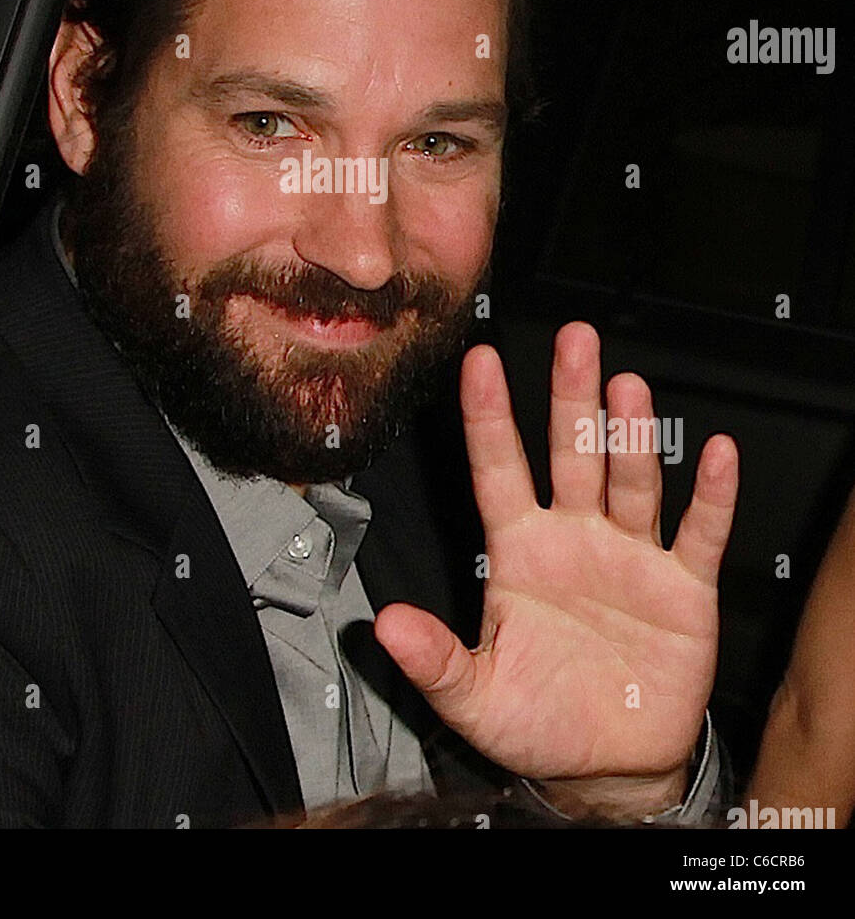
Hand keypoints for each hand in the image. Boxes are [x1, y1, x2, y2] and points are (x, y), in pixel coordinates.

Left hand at [374, 322, 738, 797]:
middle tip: (574, 338)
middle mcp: (574, 537)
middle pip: (573, 454)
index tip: (479, 361)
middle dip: (572, 397)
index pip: (498, 470)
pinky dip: (711, 496)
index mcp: (518, 551)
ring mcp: (631, 556)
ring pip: (631, 481)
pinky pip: (699, 534)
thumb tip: (384, 627)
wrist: (608, 764)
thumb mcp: (474, 698)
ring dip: (630, 435)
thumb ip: (435, 661)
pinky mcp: (683, 588)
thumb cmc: (536, 719)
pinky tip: (718, 454)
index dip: (489, 417)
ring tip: (628, 385)